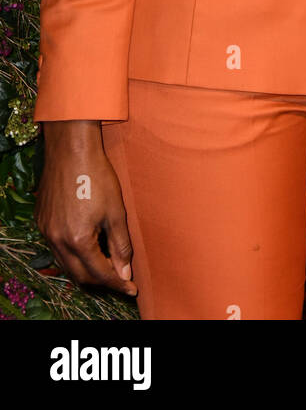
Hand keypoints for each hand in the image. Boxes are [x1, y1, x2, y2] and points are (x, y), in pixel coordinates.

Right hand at [34, 120, 137, 297]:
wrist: (70, 149)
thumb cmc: (97, 175)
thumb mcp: (115, 211)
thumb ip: (120, 245)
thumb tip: (124, 272)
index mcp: (78, 240)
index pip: (100, 273)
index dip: (117, 283)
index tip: (131, 289)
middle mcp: (57, 240)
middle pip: (80, 275)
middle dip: (101, 282)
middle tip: (120, 280)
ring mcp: (46, 231)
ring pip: (66, 264)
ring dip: (85, 270)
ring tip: (105, 267)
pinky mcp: (42, 221)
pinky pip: (56, 248)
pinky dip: (72, 255)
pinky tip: (86, 247)